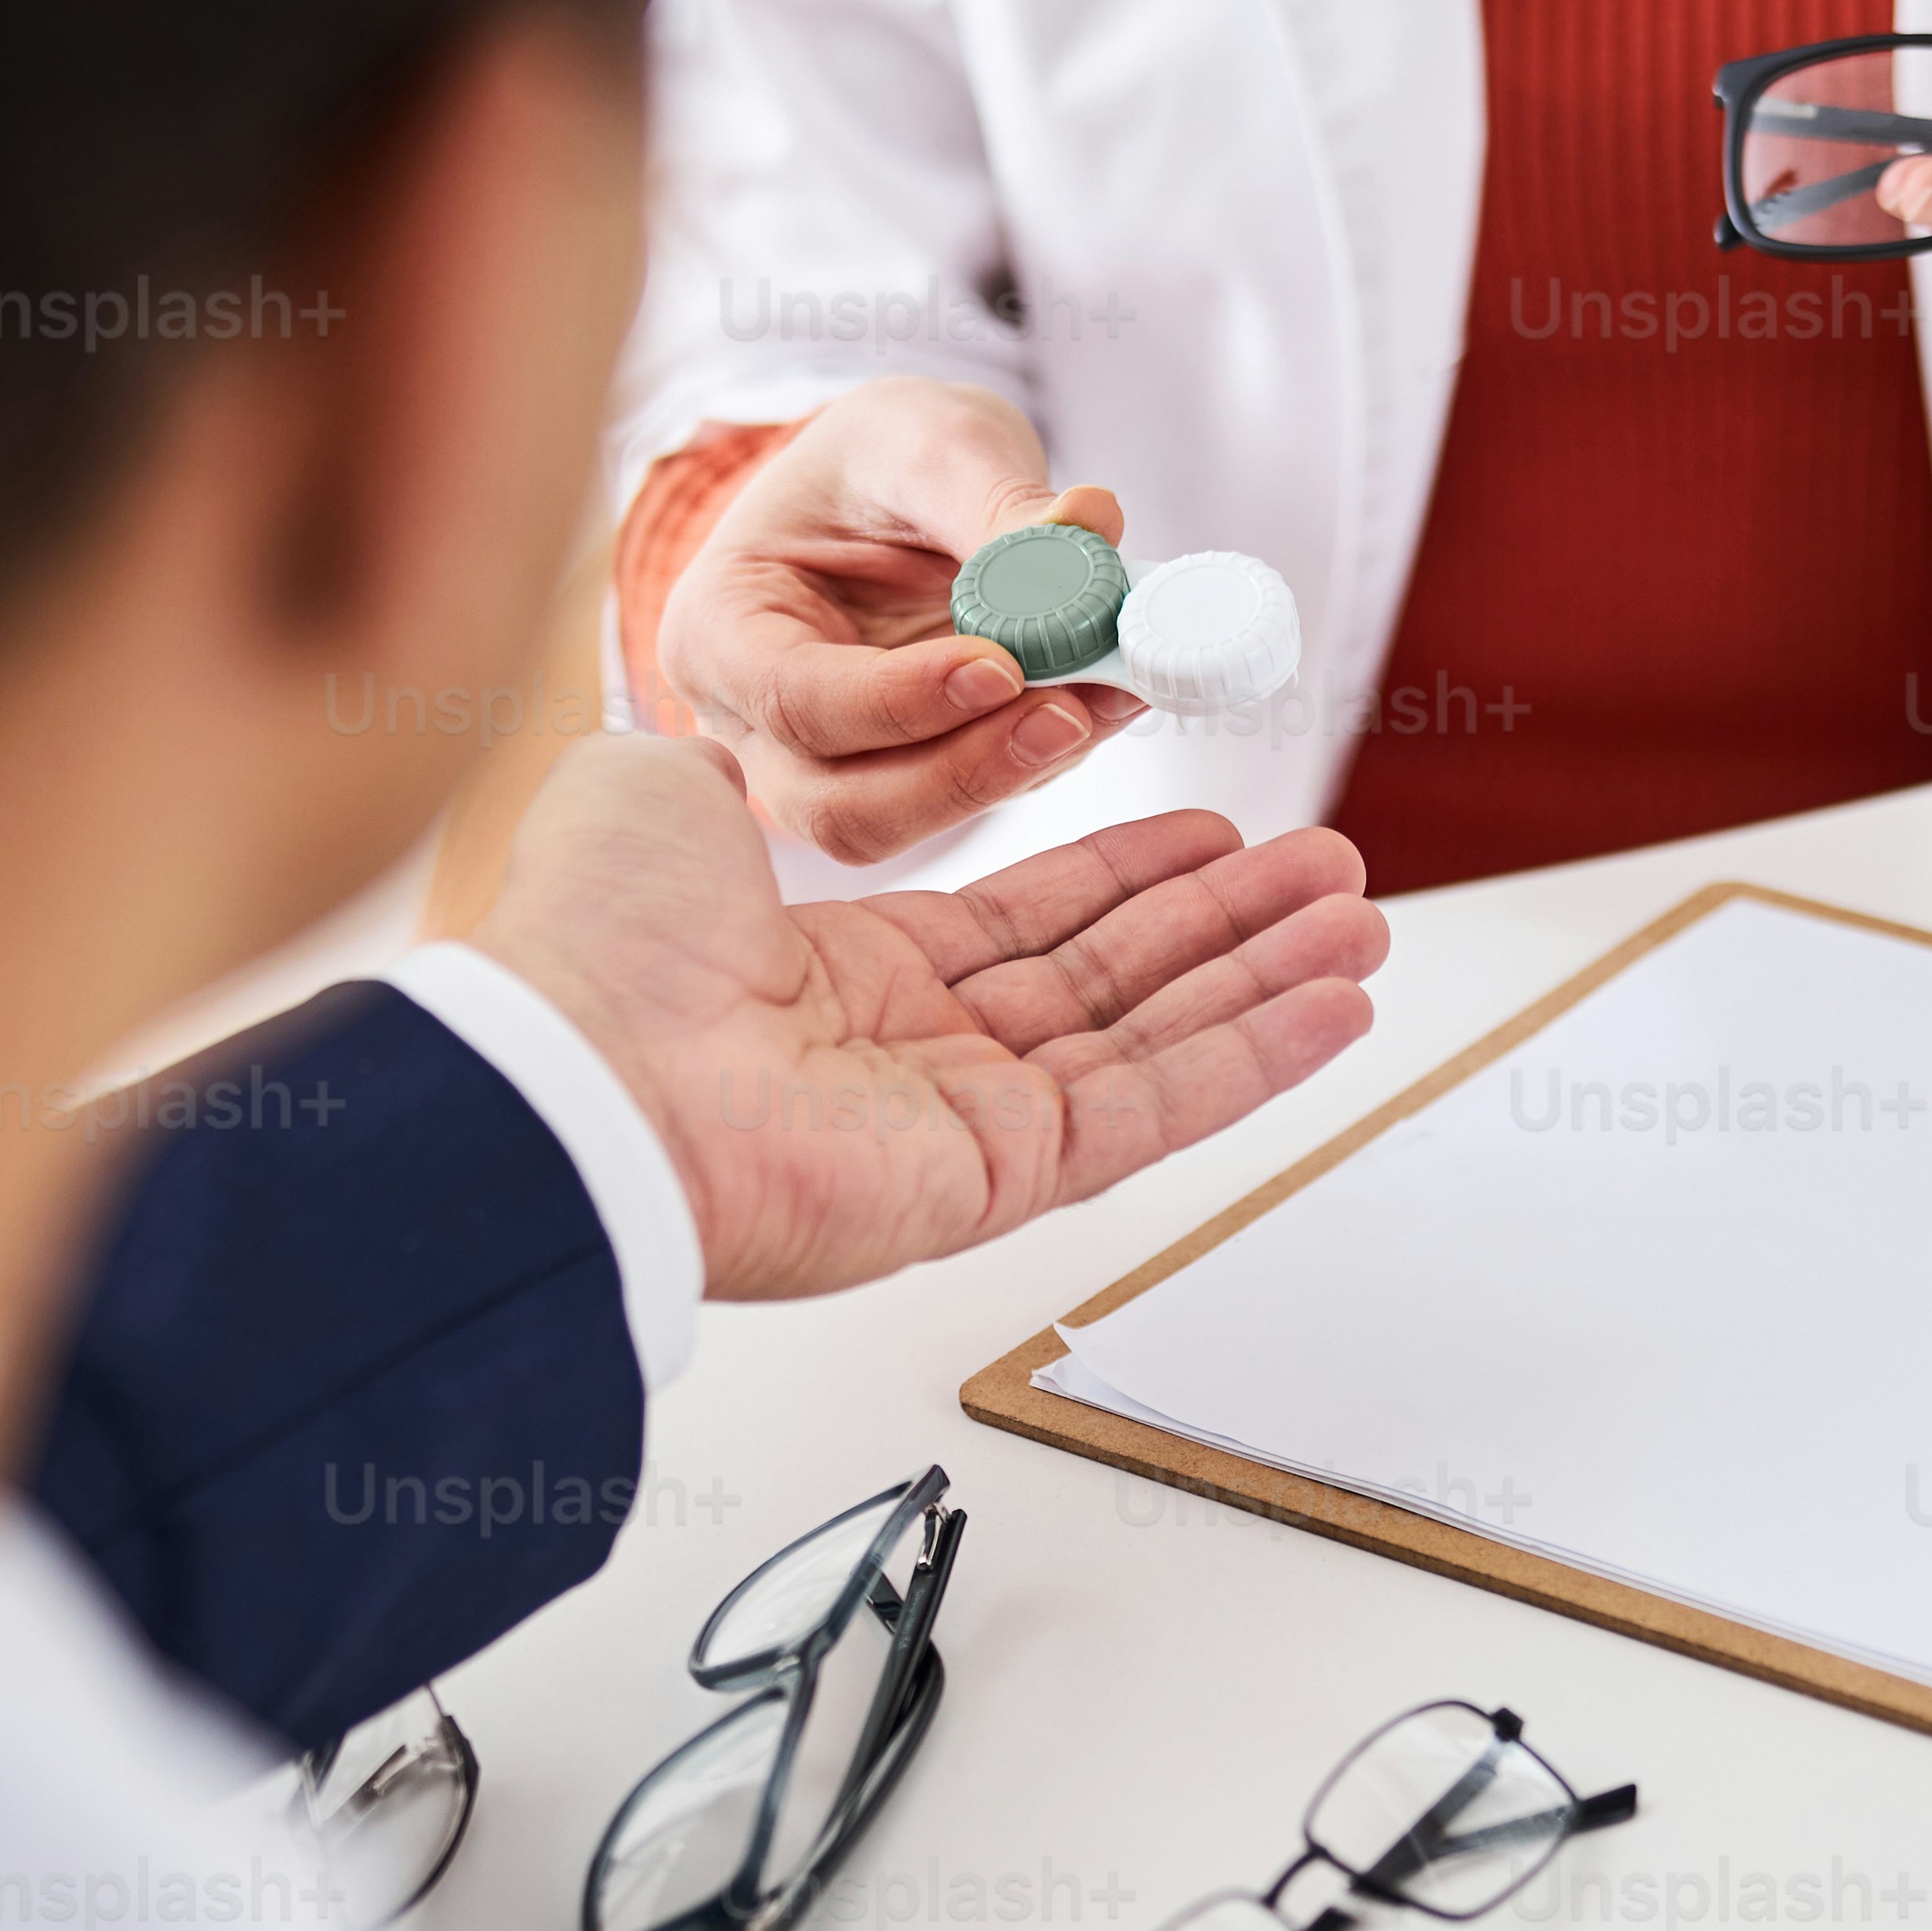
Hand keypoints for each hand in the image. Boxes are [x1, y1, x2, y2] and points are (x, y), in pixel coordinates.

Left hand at [477, 726, 1383, 1298]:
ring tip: (1362, 921)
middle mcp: (910, 1055)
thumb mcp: (659, 796)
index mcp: (837, 974)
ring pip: (1150, 1041)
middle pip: (1111, 982)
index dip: (1125, 873)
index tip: (1211, 836)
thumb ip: (733, 773)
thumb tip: (725, 752)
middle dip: (1229, 927)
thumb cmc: (589, 947)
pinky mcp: (997, 1177)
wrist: (569, 1073)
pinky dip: (1253, 1057)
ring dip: (1267, 982)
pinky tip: (1335, 1005)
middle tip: (1327, 874)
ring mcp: (960, 1122)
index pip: (1020, 922)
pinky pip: (1150, 1109)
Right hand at [655, 377, 1149, 867]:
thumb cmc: (880, 456)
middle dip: (962, 772)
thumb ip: (991, 495)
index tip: (1002, 666)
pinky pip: (964, 800)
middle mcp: (752, 723)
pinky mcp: (902, 783)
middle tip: (1071, 711)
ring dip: (1011, 774)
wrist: (899, 485)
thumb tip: (1086, 532)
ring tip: (1106, 695)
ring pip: (903, 825)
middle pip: (839, 804)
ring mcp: (821, 768)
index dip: (899, 700)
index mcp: (718, 628)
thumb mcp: (927, 438)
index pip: (794, 698)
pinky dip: (1037, 760)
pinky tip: (1101, 699)